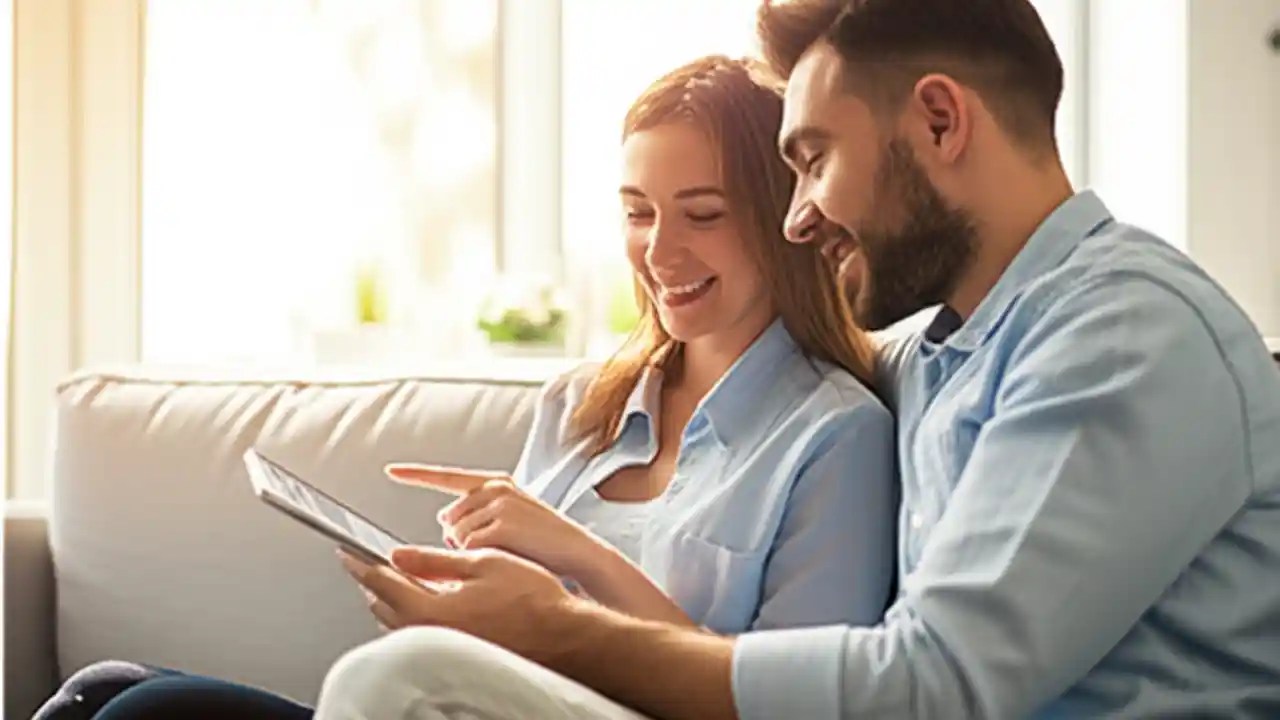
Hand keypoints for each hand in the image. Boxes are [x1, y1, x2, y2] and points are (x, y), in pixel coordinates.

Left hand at [339, 546, 578, 663]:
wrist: (563, 637)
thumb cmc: (533, 600)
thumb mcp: (483, 562)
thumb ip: (434, 560)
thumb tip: (400, 555)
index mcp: (430, 609)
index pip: (380, 582)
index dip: (361, 562)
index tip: (349, 551)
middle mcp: (428, 634)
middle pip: (383, 606)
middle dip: (374, 581)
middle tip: (370, 560)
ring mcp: (440, 647)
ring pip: (399, 621)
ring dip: (393, 598)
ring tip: (398, 576)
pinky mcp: (452, 653)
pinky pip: (418, 631)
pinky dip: (413, 612)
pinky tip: (427, 599)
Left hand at [386, 463, 606, 578]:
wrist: (578, 554)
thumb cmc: (544, 544)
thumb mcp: (513, 518)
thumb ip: (479, 513)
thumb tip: (444, 520)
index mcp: (496, 483)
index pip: (448, 477)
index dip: (417, 474)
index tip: (391, 470)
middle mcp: (495, 489)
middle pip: (449, 518)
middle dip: (458, 539)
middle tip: (491, 550)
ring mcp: (499, 505)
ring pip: (455, 534)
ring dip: (469, 551)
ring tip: (503, 553)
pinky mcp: (501, 525)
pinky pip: (468, 547)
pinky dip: (477, 558)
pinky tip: (504, 557)